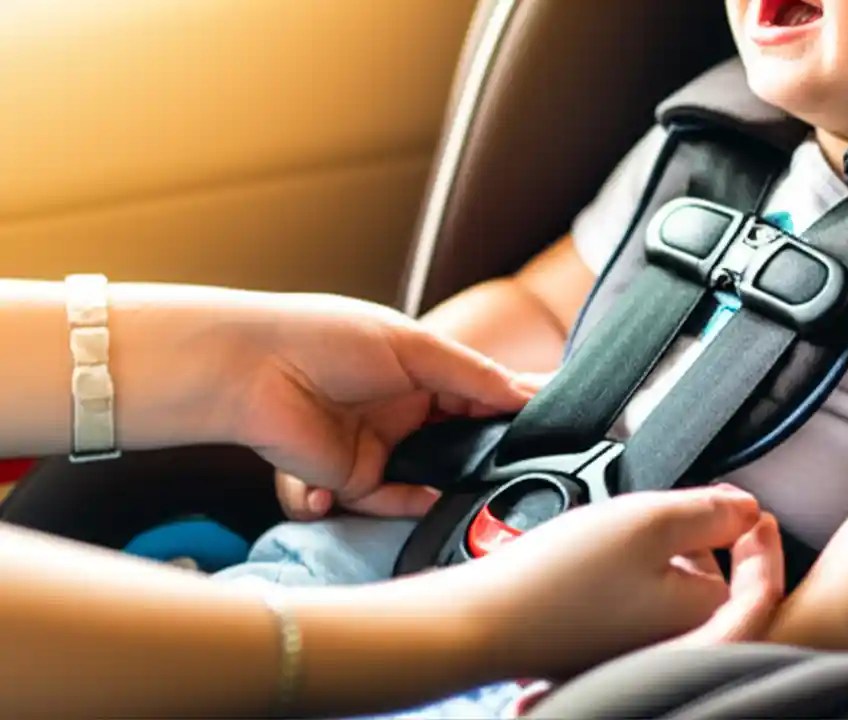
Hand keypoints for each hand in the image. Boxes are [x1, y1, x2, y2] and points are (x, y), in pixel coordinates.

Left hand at [273, 370, 556, 520]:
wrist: (249, 371)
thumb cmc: (323, 337)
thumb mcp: (415, 346)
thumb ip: (475, 376)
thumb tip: (528, 393)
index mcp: (420, 368)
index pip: (480, 393)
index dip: (512, 407)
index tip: (549, 421)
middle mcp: (402, 409)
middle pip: (460, 440)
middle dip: (484, 452)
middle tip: (517, 461)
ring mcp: (379, 446)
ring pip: (431, 477)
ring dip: (446, 483)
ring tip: (466, 484)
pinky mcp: (351, 480)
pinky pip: (389, 502)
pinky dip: (401, 504)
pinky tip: (405, 495)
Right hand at [446, 485, 784, 679]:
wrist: (481, 621)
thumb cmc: (558, 577)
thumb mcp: (648, 519)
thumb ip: (709, 511)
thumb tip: (746, 510)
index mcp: (703, 622)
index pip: (762, 583)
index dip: (757, 534)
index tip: (746, 503)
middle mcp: (679, 647)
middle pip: (723, 589)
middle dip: (711, 543)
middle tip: (693, 507)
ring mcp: (643, 652)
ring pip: (681, 595)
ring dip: (673, 556)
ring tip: (638, 526)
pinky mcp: (610, 649)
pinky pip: (645, 608)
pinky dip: (640, 577)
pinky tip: (607, 555)